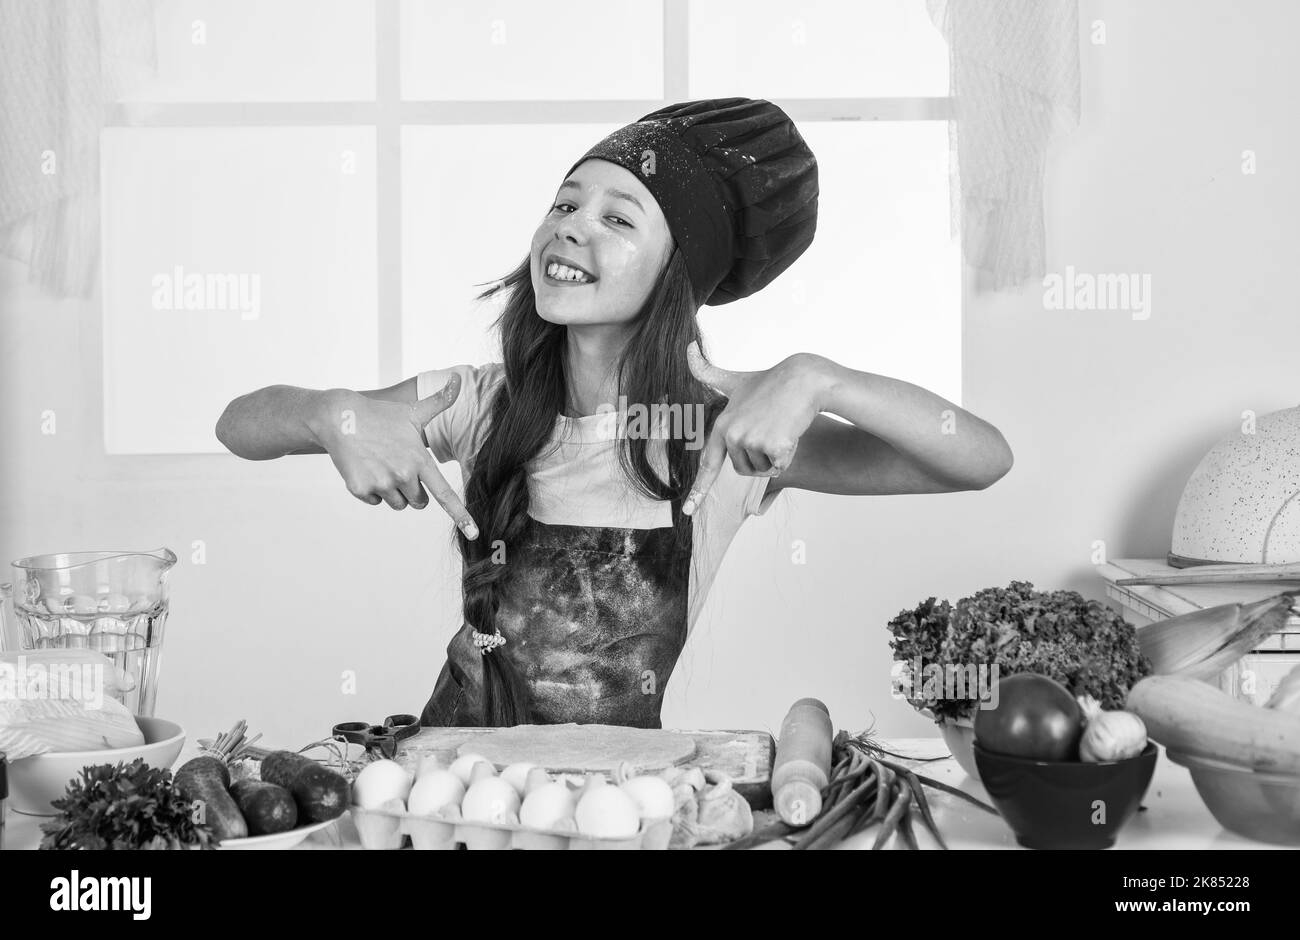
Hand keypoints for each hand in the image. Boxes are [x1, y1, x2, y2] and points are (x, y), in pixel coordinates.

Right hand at [314, 376, 478, 537]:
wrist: (340, 417)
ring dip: (393, 491)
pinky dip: (372, 490)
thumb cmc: (382, 416)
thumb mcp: (413, 411)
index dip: (461, 515)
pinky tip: (366, 468)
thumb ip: (441, 401)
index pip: (445, 494)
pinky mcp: (360, 489)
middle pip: (420, 503)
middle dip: (414, 490)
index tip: (474, 533)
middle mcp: (403, 475)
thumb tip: (460, 380)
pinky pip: (375, 501)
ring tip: (382, 464)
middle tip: (399, 466)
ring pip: (398, 503)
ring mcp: (381, 483)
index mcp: (420, 460)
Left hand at [683, 342, 827, 515]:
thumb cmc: (770, 381)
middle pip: (743, 468)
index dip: (699, 490)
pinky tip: (789, 431)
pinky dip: (788, 453)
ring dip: (774, 454)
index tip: (689, 512)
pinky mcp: (773, 446)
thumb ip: (706, 371)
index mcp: (722, 425)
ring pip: (763, 468)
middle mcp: (733, 435)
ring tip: (779, 427)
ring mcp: (752, 441)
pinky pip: (780, 465)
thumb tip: (686, 346)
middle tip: (768, 430)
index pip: (708, 463)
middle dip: (758, 457)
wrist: (802, 379)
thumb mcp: (734, 379)